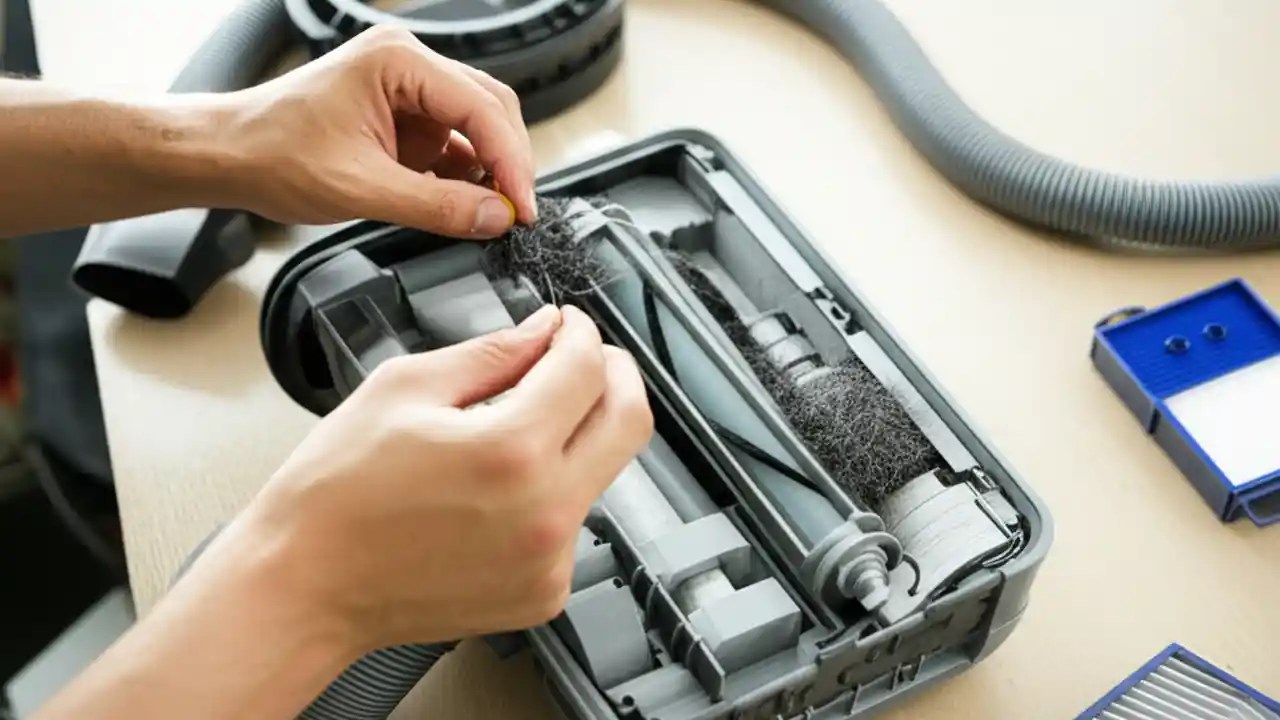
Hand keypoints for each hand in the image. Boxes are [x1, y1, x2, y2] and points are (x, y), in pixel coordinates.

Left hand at [213, 24, 536, 237]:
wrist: (228, 156)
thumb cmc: (272, 152)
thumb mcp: (361, 190)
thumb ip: (436, 207)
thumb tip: (494, 218)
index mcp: (398, 61)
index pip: (481, 107)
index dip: (511, 161)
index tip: (522, 207)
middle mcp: (407, 65)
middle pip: (489, 109)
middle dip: (508, 163)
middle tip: (516, 213)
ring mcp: (407, 91)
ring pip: (476, 127)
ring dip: (488, 171)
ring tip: (490, 213)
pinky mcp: (403, 119)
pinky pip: (452, 145)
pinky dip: (464, 177)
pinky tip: (465, 205)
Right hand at [227, 305, 652, 651]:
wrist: (303, 586)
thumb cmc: (335, 493)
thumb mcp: (404, 388)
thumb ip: (491, 353)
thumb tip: (543, 331)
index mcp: (512, 451)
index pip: (589, 368)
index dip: (581, 333)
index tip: (565, 325)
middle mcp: (545, 511)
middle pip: (630, 421)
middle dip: (616, 374)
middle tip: (585, 357)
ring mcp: (550, 561)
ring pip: (602, 472)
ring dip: (577, 435)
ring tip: (516, 426)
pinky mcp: (544, 593)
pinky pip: (574, 522)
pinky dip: (552, 492)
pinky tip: (498, 489)